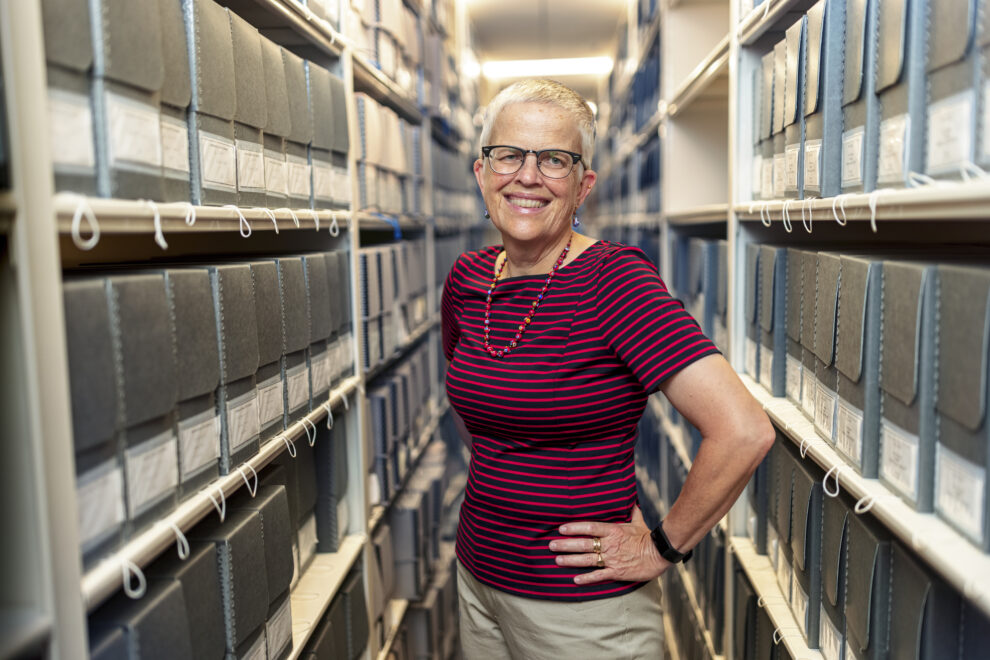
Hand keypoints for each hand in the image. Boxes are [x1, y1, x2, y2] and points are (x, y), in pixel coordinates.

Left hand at [549, 506, 669, 584]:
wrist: (660, 553)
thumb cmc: (648, 536)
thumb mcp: (638, 521)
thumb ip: (631, 511)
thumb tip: (631, 499)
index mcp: (613, 530)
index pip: (589, 527)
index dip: (574, 528)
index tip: (561, 529)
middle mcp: (609, 544)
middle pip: (583, 544)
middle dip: (565, 545)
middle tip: (551, 545)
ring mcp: (612, 559)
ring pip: (587, 560)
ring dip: (570, 560)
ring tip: (557, 560)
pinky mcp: (617, 572)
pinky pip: (599, 576)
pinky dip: (586, 578)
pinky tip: (575, 580)